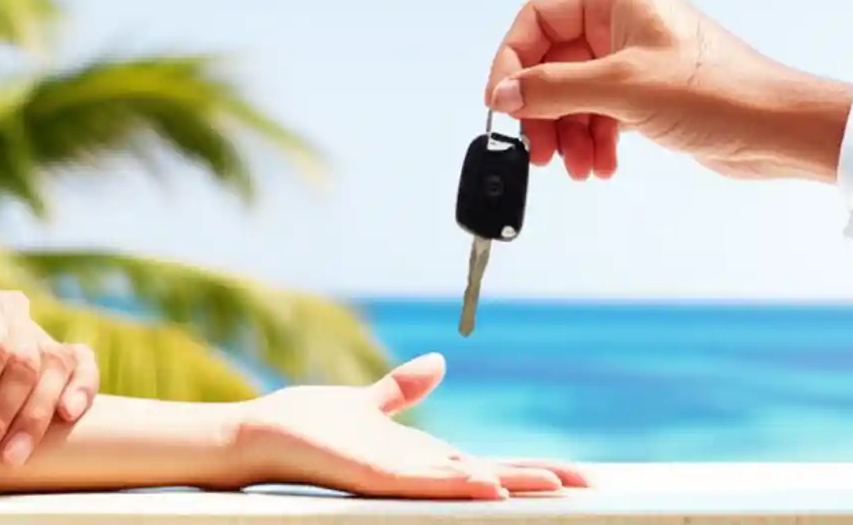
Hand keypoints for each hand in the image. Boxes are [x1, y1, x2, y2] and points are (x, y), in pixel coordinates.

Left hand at [227, 353, 586, 497]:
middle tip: (591, 487)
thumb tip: (439, 362)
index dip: (532, 468)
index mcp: (422, 458)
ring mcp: (397, 478)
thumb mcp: (370, 403)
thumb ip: (404, 388)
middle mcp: (417, 473)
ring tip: (555, 489)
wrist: (261, 436)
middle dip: (539, 481)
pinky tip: (489, 485)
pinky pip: (422, 483)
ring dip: (511, 485)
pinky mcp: (372, 476)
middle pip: (492, 477)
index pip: (490, 464)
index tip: (575, 473)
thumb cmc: (311, 426)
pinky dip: (458, 484)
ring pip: (466, 483)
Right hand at [485, 0, 852, 181]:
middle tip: (536, 148)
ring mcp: (634, 61)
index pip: (539, 19)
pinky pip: (598, 115)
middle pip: (552, 63)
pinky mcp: (646, 94)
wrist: (776, 130)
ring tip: (574, 167)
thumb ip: (555, 89)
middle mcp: (622, 23)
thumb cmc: (719, 92)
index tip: (501, 102)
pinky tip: (599, 166)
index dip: (513, 61)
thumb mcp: (622, 88)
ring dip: (567, 134)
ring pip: (573, 95)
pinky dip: (592, 141)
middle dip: (542, 110)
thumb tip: (505, 93)